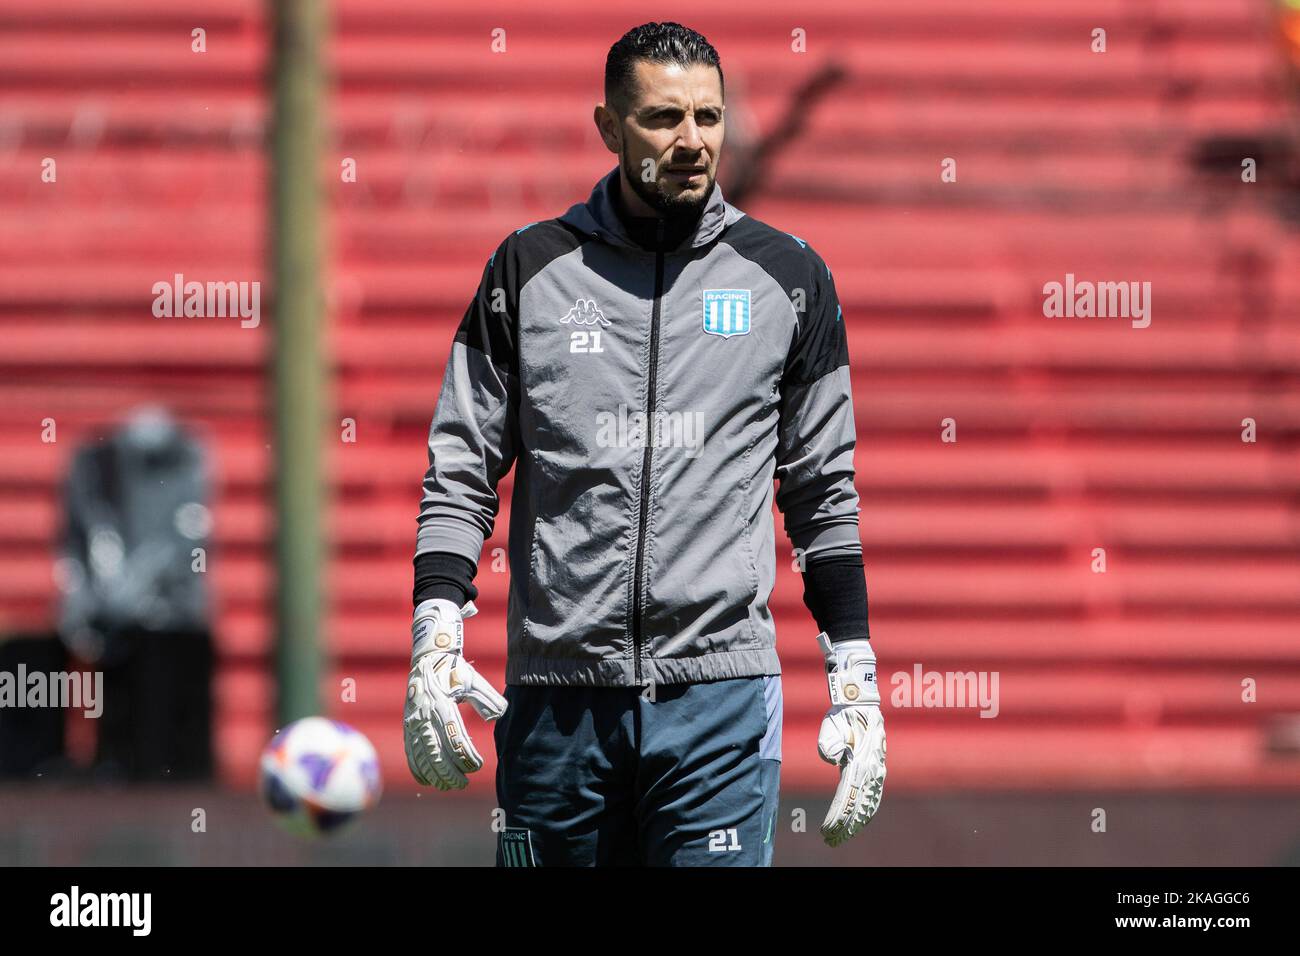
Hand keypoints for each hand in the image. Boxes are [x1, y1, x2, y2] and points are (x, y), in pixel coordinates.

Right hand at [403, 598, 507, 789]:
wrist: (426, 660)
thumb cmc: (454, 671)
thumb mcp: (472, 680)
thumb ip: (486, 698)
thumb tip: (499, 714)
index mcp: (442, 705)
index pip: (454, 739)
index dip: (465, 757)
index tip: (477, 766)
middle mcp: (424, 716)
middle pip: (436, 753)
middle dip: (449, 772)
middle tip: (464, 783)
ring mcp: (413, 722)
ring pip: (422, 756)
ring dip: (435, 775)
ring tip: (449, 785)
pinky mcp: (408, 726)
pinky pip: (410, 752)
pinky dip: (418, 769)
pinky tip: (428, 781)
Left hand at [816, 633, 886, 845]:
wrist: (860, 703)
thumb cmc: (842, 715)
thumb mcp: (831, 726)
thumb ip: (829, 744)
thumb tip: (836, 759)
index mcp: (860, 762)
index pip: (846, 799)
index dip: (837, 818)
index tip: (825, 831)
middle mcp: (872, 770)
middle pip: (858, 807)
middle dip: (845, 827)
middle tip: (831, 841)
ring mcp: (877, 771)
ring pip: (868, 805)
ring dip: (856, 823)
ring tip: (842, 836)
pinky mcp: (877, 770)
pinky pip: (874, 796)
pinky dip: (867, 812)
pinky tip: (860, 821)